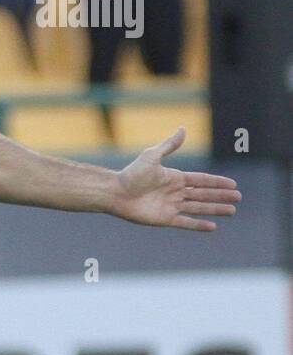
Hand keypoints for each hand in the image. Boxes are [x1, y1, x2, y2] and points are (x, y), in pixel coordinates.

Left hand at [111, 128, 240, 230]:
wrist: (115, 192)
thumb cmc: (131, 174)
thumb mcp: (152, 156)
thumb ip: (169, 145)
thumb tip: (183, 129)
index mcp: (174, 178)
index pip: (201, 180)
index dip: (217, 182)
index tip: (233, 184)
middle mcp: (175, 192)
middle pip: (203, 194)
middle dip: (221, 196)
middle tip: (238, 197)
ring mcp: (171, 206)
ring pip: (198, 208)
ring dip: (215, 209)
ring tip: (232, 211)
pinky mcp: (165, 219)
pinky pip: (186, 222)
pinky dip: (199, 225)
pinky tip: (213, 226)